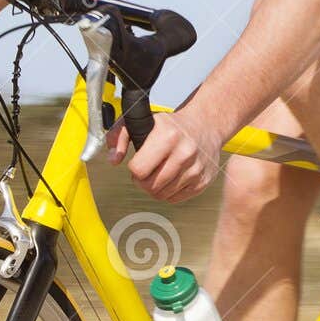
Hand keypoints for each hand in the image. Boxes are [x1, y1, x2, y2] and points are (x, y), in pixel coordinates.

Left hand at [108, 108, 223, 202]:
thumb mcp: (143, 121)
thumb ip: (120, 136)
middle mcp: (184, 152)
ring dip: (155, 187)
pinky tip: (172, 177)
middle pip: (150, 186)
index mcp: (168, 136)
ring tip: (159, 172)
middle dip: (143, 181)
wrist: (205, 126)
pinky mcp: (203, 181)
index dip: (135, 168)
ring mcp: (196, 169)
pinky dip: (169, 191)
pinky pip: (175, 199)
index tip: (139, 162)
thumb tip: (113, 159)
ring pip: (162, 195)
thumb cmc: (171, 126)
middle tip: (147, 170)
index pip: (139, 170)